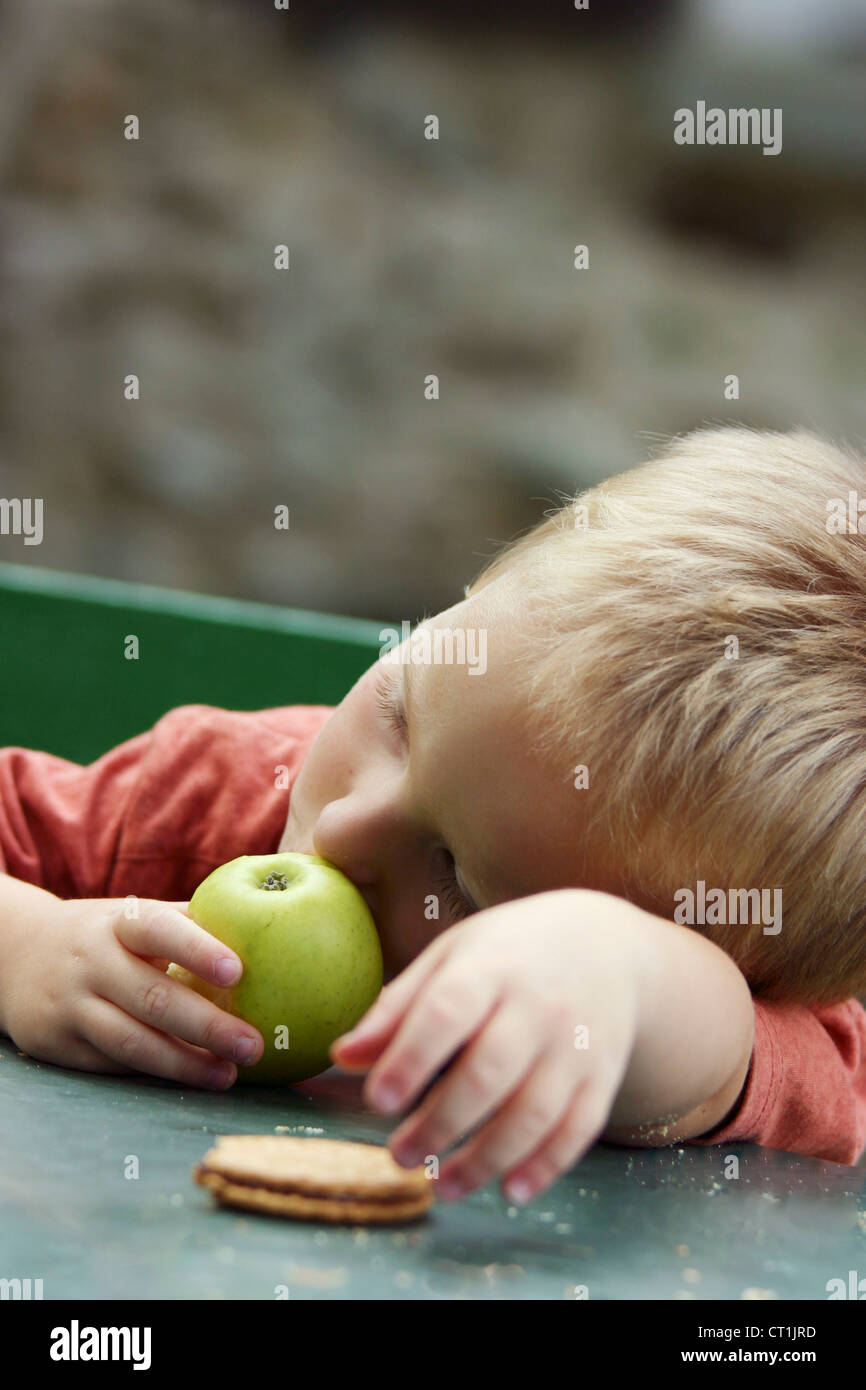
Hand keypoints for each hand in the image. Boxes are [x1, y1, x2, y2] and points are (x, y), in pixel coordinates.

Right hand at [0, 895, 263, 1087]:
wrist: (19, 954)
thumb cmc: (107, 935)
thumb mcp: (136, 916)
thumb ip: (192, 921)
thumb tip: (272, 924)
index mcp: (119, 922)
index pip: (158, 929)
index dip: (196, 949)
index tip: (238, 972)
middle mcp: (93, 962)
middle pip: (151, 998)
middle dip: (207, 1026)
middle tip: (253, 1044)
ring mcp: (74, 1005)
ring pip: (131, 1042)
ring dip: (184, 1065)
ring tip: (229, 1075)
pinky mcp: (60, 1045)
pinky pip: (113, 1064)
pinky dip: (155, 1075)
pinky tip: (191, 1080)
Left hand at [330, 889, 644, 1205]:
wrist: (606, 944)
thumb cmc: (509, 954)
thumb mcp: (452, 958)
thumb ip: (399, 1007)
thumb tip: (343, 1057)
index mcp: (491, 968)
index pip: (448, 1011)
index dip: (412, 1058)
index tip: (377, 1101)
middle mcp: (538, 1006)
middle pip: (491, 1072)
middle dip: (441, 1121)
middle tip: (397, 1154)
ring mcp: (575, 1044)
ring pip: (535, 1111)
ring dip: (486, 1158)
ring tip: (439, 1185)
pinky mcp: (602, 1076)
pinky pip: (580, 1128)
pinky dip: (547, 1165)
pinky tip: (510, 1190)